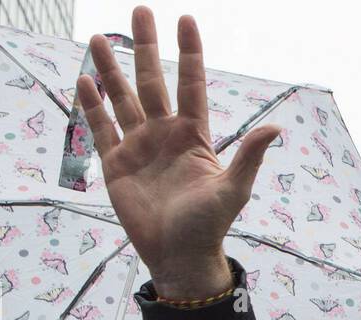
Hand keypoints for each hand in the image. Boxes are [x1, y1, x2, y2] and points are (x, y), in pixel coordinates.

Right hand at [76, 7, 281, 298]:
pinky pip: (101, 129)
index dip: (188, 53)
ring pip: (122, 99)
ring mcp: (139, 147)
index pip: (190, 84)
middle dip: (145, 46)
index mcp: (193, 135)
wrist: (178, 255)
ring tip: (100, 37)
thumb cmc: (209, 225)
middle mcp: (164, 134)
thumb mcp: (233, 189)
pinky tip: (85, 79)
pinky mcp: (116, 165)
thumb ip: (249, 156)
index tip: (185, 19)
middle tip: (140, 10)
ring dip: (111, 69)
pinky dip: (92, 105)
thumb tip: (275, 128)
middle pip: (152, 80)